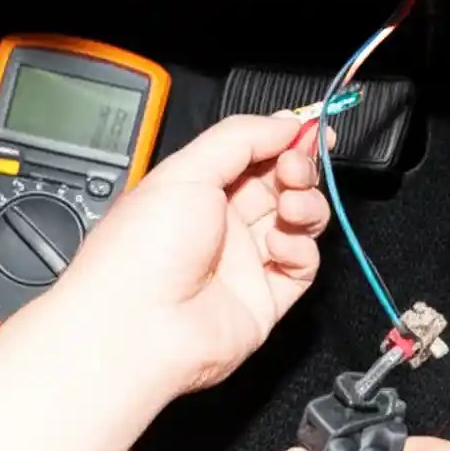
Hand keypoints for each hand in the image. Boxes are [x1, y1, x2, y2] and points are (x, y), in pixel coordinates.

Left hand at [55, 114, 331, 393]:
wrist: (137, 328)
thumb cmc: (140, 253)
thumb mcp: (186, 170)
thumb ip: (240, 138)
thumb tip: (286, 122)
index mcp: (195, 189)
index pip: (252, 154)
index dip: (285, 140)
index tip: (312, 129)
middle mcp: (220, 225)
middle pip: (280, 185)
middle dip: (298, 168)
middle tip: (298, 166)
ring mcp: (244, 263)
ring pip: (297, 222)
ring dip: (305, 205)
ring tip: (292, 204)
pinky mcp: (265, 300)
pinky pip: (301, 267)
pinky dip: (301, 250)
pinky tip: (280, 246)